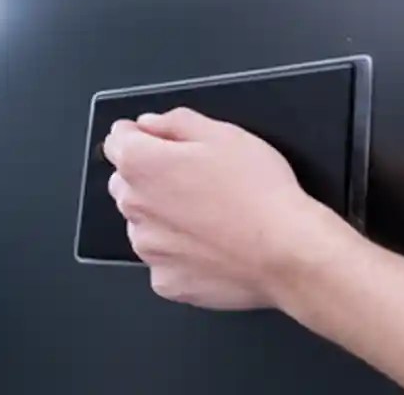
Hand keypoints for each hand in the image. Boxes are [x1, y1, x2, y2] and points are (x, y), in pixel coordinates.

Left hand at [101, 107, 346, 309]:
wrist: (286, 251)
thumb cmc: (260, 191)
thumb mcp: (224, 133)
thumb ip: (176, 122)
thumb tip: (149, 124)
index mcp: (143, 165)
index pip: (117, 141)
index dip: (137, 135)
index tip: (154, 138)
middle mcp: (135, 208)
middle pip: (126, 184)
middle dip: (150, 177)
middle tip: (195, 178)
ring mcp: (149, 250)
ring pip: (144, 224)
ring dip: (164, 217)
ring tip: (210, 215)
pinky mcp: (167, 281)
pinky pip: (164, 261)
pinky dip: (180, 253)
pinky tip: (212, 244)